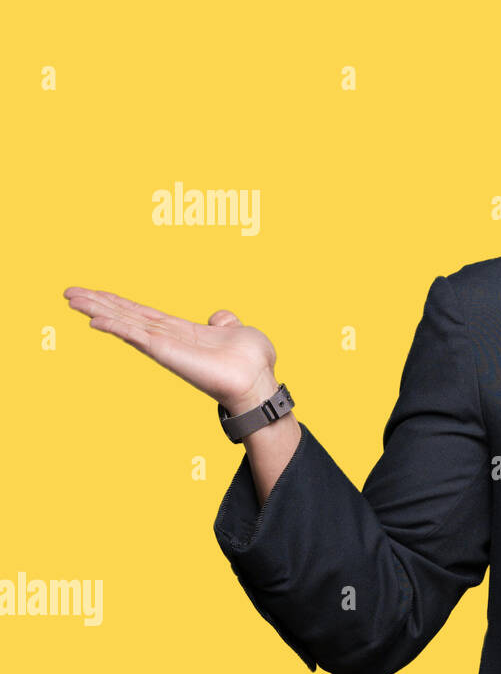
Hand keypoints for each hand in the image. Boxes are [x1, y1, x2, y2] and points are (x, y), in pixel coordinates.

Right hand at [62, 286, 279, 411]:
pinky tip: (94, 319)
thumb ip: (225, 323)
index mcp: (182, 332)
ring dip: (97, 311)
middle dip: (98, 304)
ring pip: (125, 324)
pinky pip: (136, 337)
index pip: (144, 314)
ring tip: (71, 299)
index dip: (120, 303)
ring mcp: (165, 347)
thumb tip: (220, 317)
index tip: (96, 293)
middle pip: (126, 317)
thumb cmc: (253, 362)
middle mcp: (168, 339)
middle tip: (69, 292)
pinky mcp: (167, 353)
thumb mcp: (239, 332)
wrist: (259, 381)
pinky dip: (115, 327)